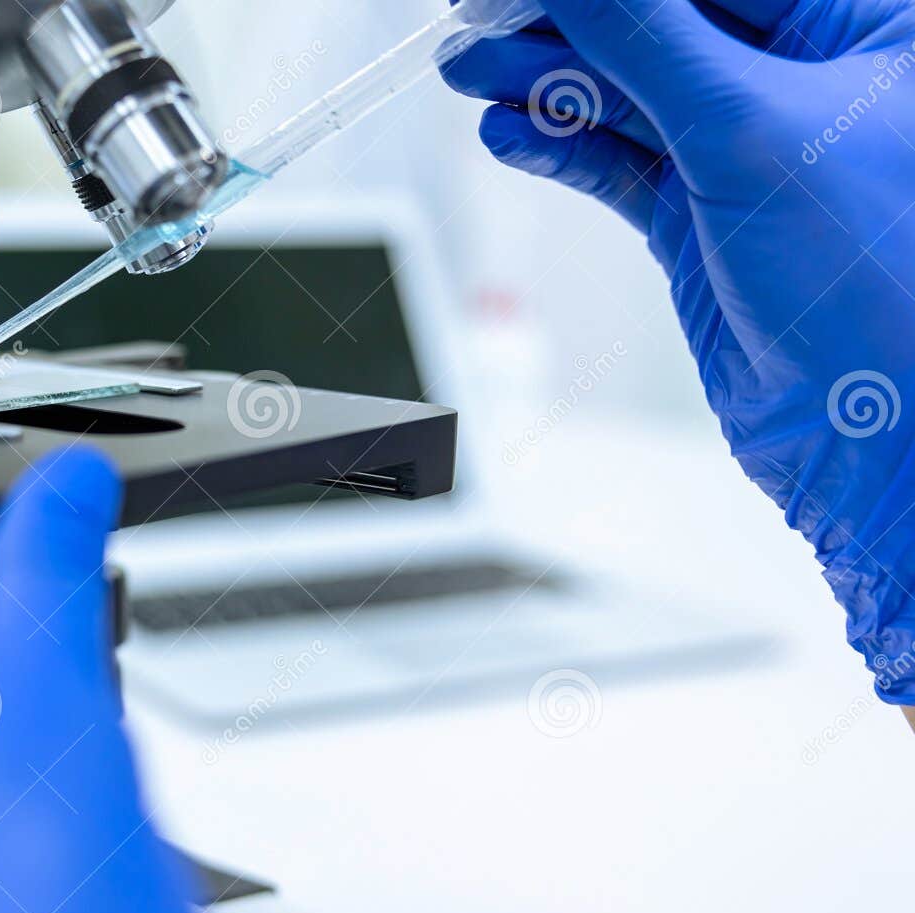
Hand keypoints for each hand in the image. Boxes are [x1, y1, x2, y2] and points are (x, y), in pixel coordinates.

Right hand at [442, 0, 914, 699]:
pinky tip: (513, 133)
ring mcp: (747, 151)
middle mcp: (806, 80)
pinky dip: (563, 147)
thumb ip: (649, 39)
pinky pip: (618, 162)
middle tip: (480, 20)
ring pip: (630, 92)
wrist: (873, 437)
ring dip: (547, 83)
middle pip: (661, 25)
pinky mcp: (700, 216)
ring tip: (472, 74)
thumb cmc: (879, 286)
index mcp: (861, 25)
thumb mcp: (750, 130)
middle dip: (566, 23)